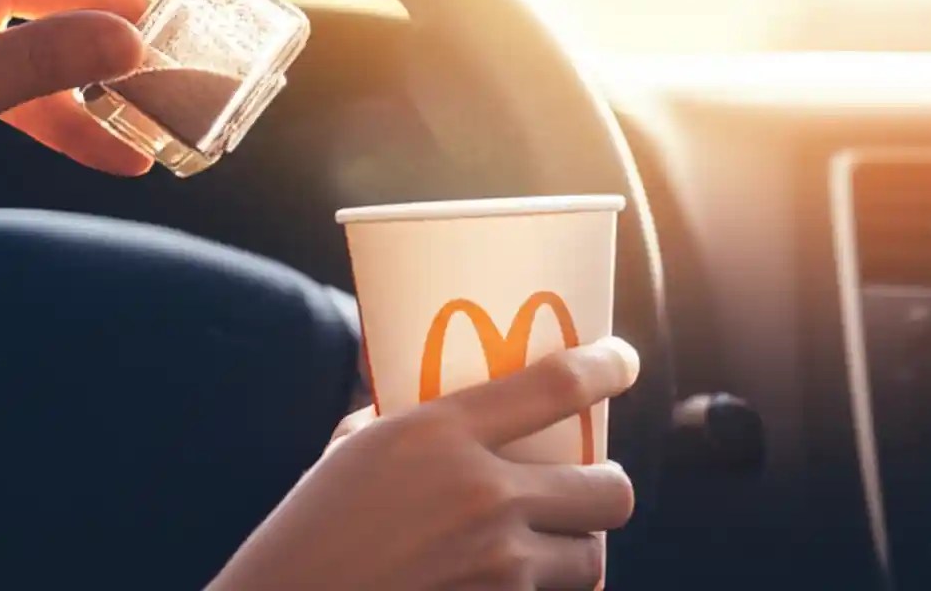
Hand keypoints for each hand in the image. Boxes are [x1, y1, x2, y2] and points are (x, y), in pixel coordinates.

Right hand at [211, 337, 640, 590]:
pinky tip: (509, 579)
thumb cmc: (308, 528)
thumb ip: (400, 420)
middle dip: (608, 488)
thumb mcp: (352, 452)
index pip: (559, 384)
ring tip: (549, 542)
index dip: (608, 366)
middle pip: (610, 489)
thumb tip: (418, 388)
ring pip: (590, 558)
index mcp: (441, 433)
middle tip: (587, 484)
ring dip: (576, 549)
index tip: (623, 361)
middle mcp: (482, 494)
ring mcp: (496, 564)